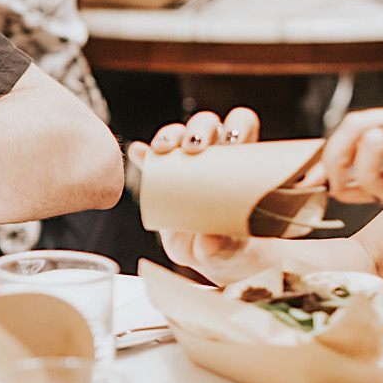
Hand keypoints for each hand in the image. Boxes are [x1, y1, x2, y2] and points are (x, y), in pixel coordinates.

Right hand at [129, 107, 261, 283]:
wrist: (211, 258)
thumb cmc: (233, 245)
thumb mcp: (232, 247)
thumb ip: (223, 244)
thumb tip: (209, 240)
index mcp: (241, 161)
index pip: (243, 125)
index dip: (238, 124)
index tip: (233, 141)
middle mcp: (214, 155)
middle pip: (207, 124)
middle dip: (200, 128)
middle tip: (195, 147)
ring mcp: (185, 164)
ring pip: (177, 134)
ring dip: (170, 135)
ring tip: (164, 149)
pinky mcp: (160, 179)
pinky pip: (149, 158)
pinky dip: (143, 153)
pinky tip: (140, 152)